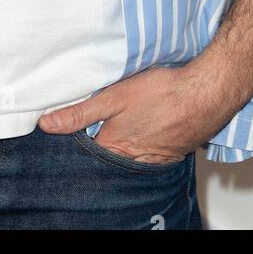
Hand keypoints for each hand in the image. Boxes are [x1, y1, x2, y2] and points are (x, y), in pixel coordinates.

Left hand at [36, 58, 245, 163]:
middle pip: (109, 155)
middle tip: (104, 121)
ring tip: (128, 122)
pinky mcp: (171, 153)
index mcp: (114, 148)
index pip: (86, 150)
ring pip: (130, 155)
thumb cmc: (162, 93)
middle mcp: (133, 160)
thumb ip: (80, 113)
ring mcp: (154, 159)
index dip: (79, 137)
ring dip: (125, 143)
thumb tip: (47, 125)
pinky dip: (145, 143)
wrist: (206, 94)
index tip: (73, 127)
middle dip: (102, 141)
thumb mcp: (114, 97)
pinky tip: (148, 126)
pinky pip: (150, 154)